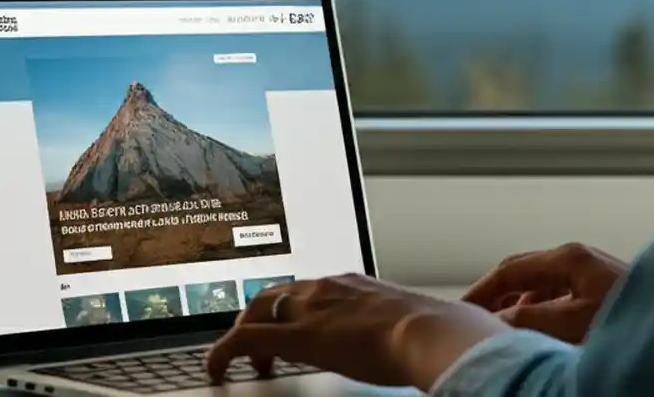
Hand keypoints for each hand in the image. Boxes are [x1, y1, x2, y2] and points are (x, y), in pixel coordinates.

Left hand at [206, 273, 507, 389]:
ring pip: (255, 310)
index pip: (307, 288)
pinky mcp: (294, 336)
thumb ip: (403, 326)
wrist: (431, 332)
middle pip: (273, 294)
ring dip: (247, 336)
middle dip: (260, 318)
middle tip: (263, 351)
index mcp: (352, 283)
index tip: (291, 326)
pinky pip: (243, 339)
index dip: (291, 308)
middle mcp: (326, 286)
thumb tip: (426, 339)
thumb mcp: (413, 324)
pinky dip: (223, 353)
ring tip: (251, 366)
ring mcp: (309, 307)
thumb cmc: (435, 332)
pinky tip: (218, 370)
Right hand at [463, 242, 626, 343]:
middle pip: (524, 272)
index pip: (509, 269)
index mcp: (569, 257)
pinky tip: (538, 332)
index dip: (480, 292)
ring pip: (542, 286)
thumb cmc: (632, 320)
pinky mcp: (605, 289)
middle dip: (496, 297)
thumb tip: (497, 320)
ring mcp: (594, 272)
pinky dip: (540, 311)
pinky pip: (560, 296)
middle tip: (474, 322)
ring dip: (519, 306)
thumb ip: (529, 318)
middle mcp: (580, 258)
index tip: (460, 312)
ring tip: (502, 331)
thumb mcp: (573, 323)